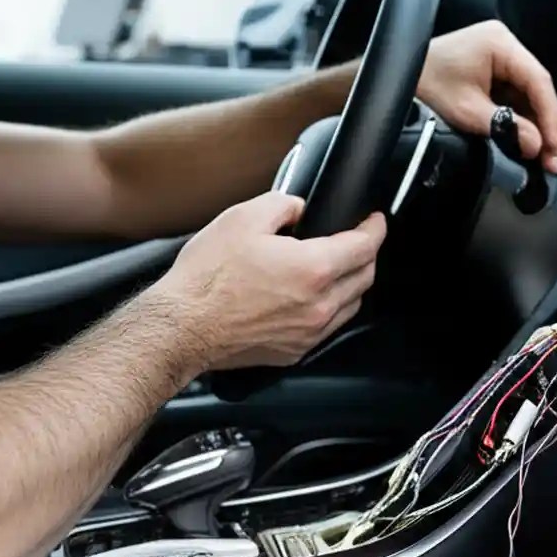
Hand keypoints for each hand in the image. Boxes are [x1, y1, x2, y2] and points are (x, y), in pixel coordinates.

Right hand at [154, 191, 385, 371]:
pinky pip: (328, 328)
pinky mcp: (294, 352)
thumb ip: (283, 204)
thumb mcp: (243, 218)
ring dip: (352, 284)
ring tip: (337, 268)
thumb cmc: (206, 279)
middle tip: (357, 240)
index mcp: (314, 269)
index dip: (375, 227)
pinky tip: (314, 298)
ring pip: (352, 306)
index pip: (365, 246)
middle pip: (365, 277)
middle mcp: (318, 305)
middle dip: (367, 254)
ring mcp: (308, 333)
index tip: (375, 220)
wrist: (181, 327)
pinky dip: (331, 309)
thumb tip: (298, 207)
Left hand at [416, 20, 556, 173]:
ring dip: (532, 124)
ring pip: (527, 94)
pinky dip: (518, 117)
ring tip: (538, 155)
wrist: (395, 77)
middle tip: (549, 158)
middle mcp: (503, 43)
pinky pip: (513, 94)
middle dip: (543, 126)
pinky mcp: (490, 68)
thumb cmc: (423, 84)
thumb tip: (536, 145)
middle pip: (536, 88)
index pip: (539, 82)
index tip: (553, 147)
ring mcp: (498, 55)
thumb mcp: (467, 111)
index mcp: (500, 43)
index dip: (550, 118)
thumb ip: (505, 127)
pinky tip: (522, 139)